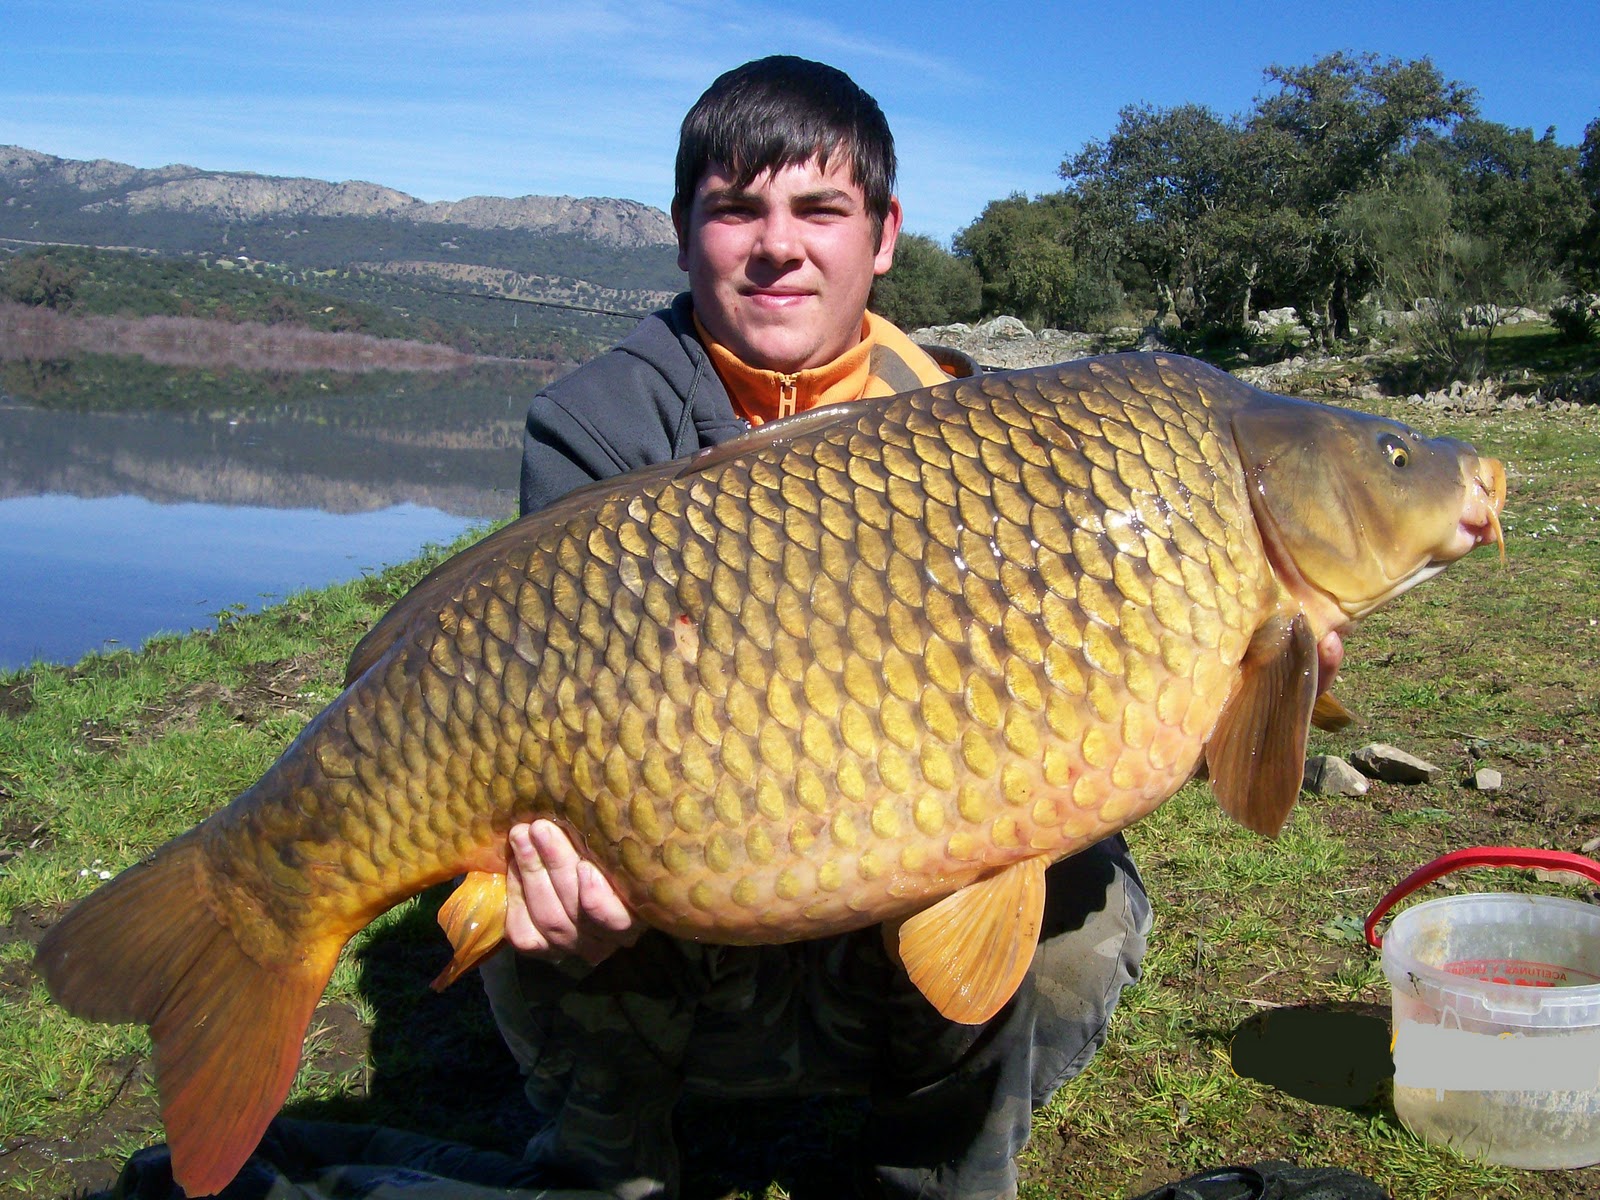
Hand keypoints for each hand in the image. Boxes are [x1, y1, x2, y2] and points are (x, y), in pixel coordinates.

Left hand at [504, 819, 642, 964]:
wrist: (577, 877)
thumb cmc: (610, 853)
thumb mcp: (617, 848)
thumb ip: (608, 842)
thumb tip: (591, 808)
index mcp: (635, 915)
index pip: (617, 920)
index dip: (598, 899)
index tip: (585, 868)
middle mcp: (605, 940)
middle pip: (576, 912)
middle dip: (555, 865)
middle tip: (540, 828)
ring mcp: (572, 947)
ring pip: (549, 919)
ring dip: (532, 872)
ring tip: (521, 835)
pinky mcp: (542, 949)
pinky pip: (524, 930)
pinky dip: (517, 894)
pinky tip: (514, 864)